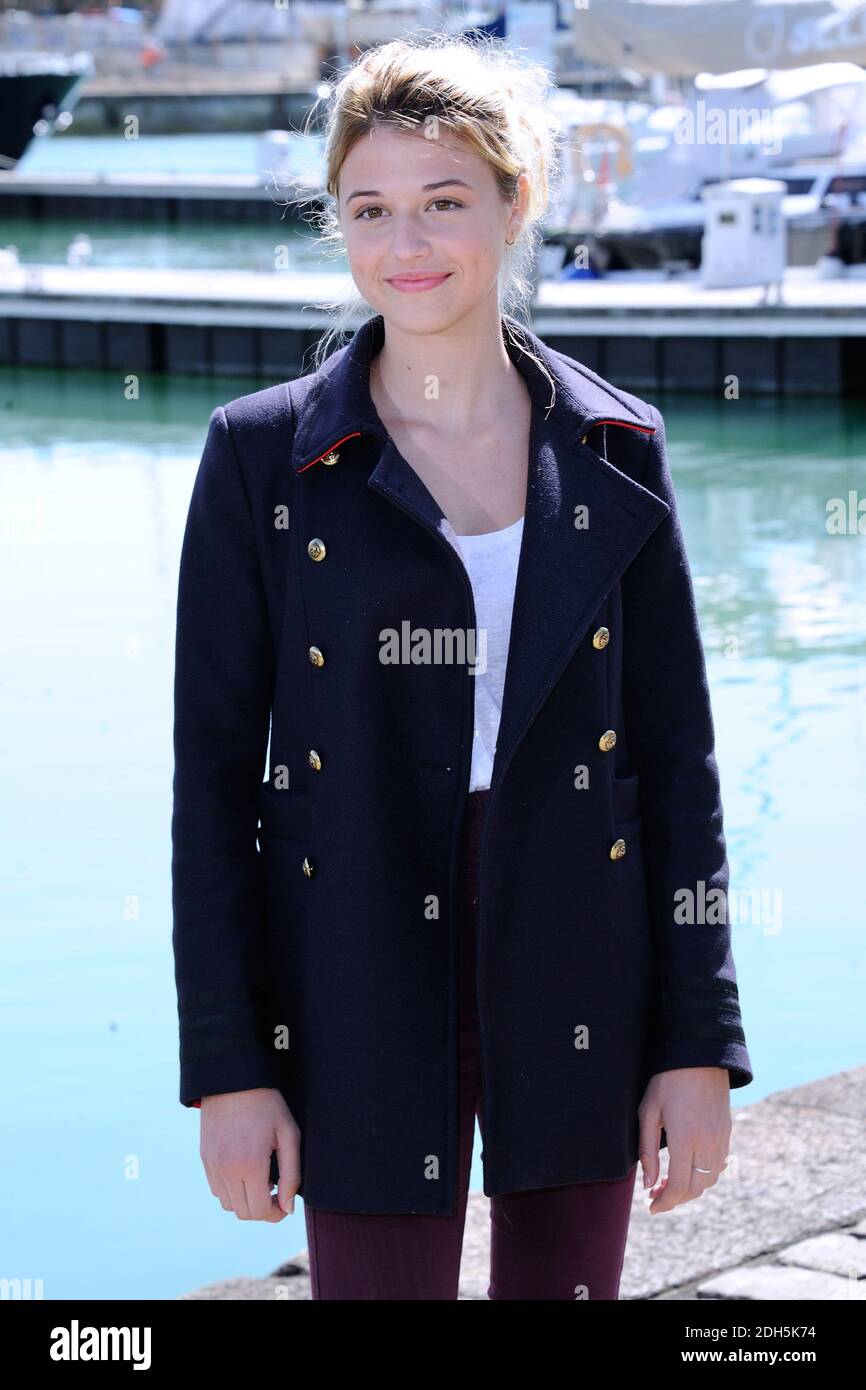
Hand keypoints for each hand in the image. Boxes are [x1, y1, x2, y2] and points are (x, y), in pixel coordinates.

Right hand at [199, 1087, 300, 1220]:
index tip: (284, 1204)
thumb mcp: (288, 1135)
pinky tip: (244, 1170)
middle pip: (243, 1213)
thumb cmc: (267, 1105)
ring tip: (260, 1178)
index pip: (259, 1211)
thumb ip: (291, 1175)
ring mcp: (212, 1165)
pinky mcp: (204, 1158)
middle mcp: (226, 1169)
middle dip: (262, 1209)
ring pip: (228, 1204)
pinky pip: (216, 1189)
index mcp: (250, 1164)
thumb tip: (287, 1209)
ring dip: (245, 1200)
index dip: (275, 1214)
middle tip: (275, 1191)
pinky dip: (231, 1189)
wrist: (234, 1080)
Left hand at [638, 1067, 730, 1213]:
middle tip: (655, 1195)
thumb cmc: (667, 1080)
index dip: (665, 1202)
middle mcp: (708, 1144)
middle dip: (676, 1199)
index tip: (651, 1207)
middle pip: (696, 1189)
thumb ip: (647, 1150)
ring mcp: (721, 1139)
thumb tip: (647, 1184)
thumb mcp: (648, 1111)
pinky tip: (687, 1168)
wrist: (700, 1055)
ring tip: (668, 1182)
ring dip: (690, 1188)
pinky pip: (719, 1165)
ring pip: (709, 1180)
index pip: (678, 1186)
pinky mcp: (727, 1132)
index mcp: (686, 1139)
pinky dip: (703, 1175)